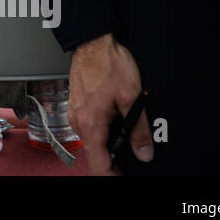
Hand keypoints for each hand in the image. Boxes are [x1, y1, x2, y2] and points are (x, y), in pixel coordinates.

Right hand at [68, 33, 151, 174]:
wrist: (92, 42)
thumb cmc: (108, 64)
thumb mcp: (132, 98)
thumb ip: (138, 129)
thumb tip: (144, 152)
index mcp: (91, 123)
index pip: (98, 164)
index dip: (113, 176)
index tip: (125, 177)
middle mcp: (78, 121)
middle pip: (95, 154)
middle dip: (114, 159)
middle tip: (135, 154)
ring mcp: (75, 113)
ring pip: (93, 140)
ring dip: (109, 143)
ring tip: (127, 132)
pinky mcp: (77, 106)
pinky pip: (89, 127)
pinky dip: (102, 130)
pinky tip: (115, 120)